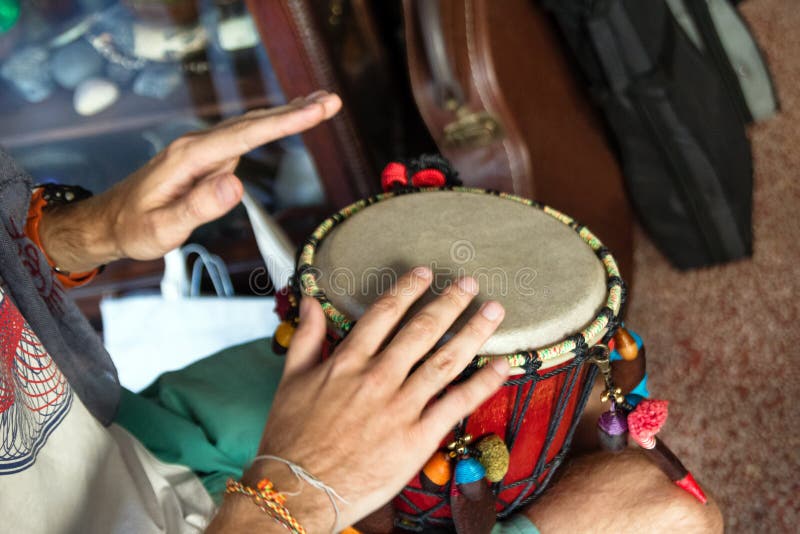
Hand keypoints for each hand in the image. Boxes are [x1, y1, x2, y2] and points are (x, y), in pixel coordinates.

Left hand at [38, 91, 341, 272]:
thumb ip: (199, 207)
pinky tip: (285, 120)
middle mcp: (197, 145)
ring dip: (286, 113)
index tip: (316, 110)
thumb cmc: (134, 227)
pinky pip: (243, 136)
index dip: (284, 122)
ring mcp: (202, 149)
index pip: (245, 135)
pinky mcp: (205, 157)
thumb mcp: (163, 228)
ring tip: (322, 104)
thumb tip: (237, 183)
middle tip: (333, 100)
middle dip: (295, 110)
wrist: (109, 221)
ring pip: (250, 125)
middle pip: (252, 122)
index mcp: (190, 157)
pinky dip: (269, 125)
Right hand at [209, 268, 510, 531]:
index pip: (384, 314)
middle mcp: (379, 376)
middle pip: (423, 329)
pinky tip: (502, 365)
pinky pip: (457, 403)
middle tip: (469, 284)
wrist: (298, 489)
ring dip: (473, 331)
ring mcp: (401, 406)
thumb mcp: (290, 379)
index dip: (408, 289)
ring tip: (494, 311)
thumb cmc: (291, 437)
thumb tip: (309, 299)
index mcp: (348, 360)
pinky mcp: (418, 437)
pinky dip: (483, 383)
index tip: (425, 273)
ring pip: (446, 360)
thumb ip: (307, 336)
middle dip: (450, 302)